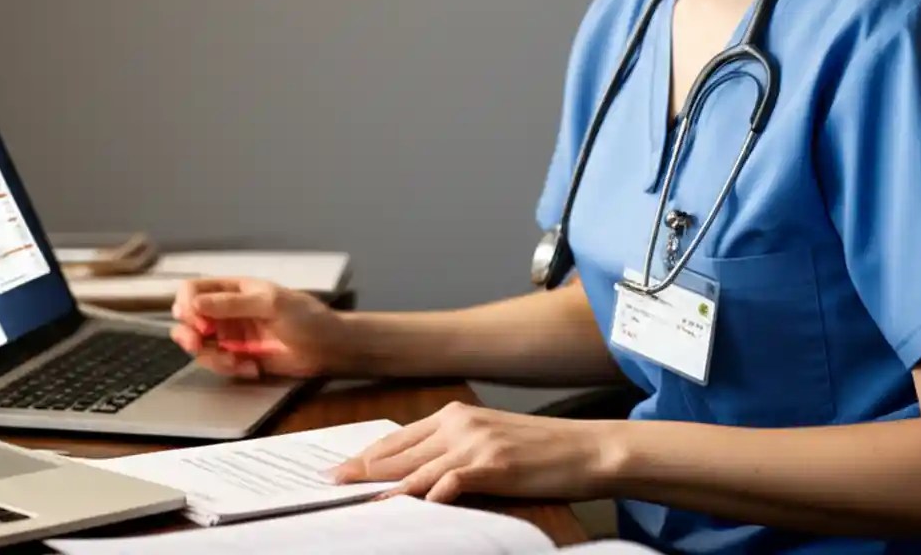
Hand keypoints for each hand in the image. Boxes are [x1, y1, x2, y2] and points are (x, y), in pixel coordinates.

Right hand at [170, 278, 347, 378]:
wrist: (328, 348)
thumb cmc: (306, 316)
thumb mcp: (270, 304)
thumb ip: (233, 304)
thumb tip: (195, 304)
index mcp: (233, 289)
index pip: (193, 290)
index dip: (187, 305)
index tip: (198, 322)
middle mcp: (226, 311)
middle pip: (187, 319)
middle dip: (188, 335)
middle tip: (198, 346)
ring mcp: (230, 336)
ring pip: (199, 346)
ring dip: (211, 358)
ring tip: (236, 363)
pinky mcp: (237, 358)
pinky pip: (218, 365)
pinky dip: (230, 370)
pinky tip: (253, 368)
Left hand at [331, 402, 619, 503]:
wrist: (589, 448)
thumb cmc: (543, 449)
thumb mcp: (491, 438)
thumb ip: (454, 448)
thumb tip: (419, 473)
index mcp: (455, 413)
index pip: (397, 437)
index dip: (366, 455)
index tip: (341, 468)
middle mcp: (459, 423)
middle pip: (397, 452)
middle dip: (362, 470)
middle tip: (331, 483)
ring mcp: (474, 442)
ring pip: (414, 470)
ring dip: (382, 488)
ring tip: (355, 500)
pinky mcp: (491, 464)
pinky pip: (447, 483)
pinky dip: (424, 496)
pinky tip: (405, 506)